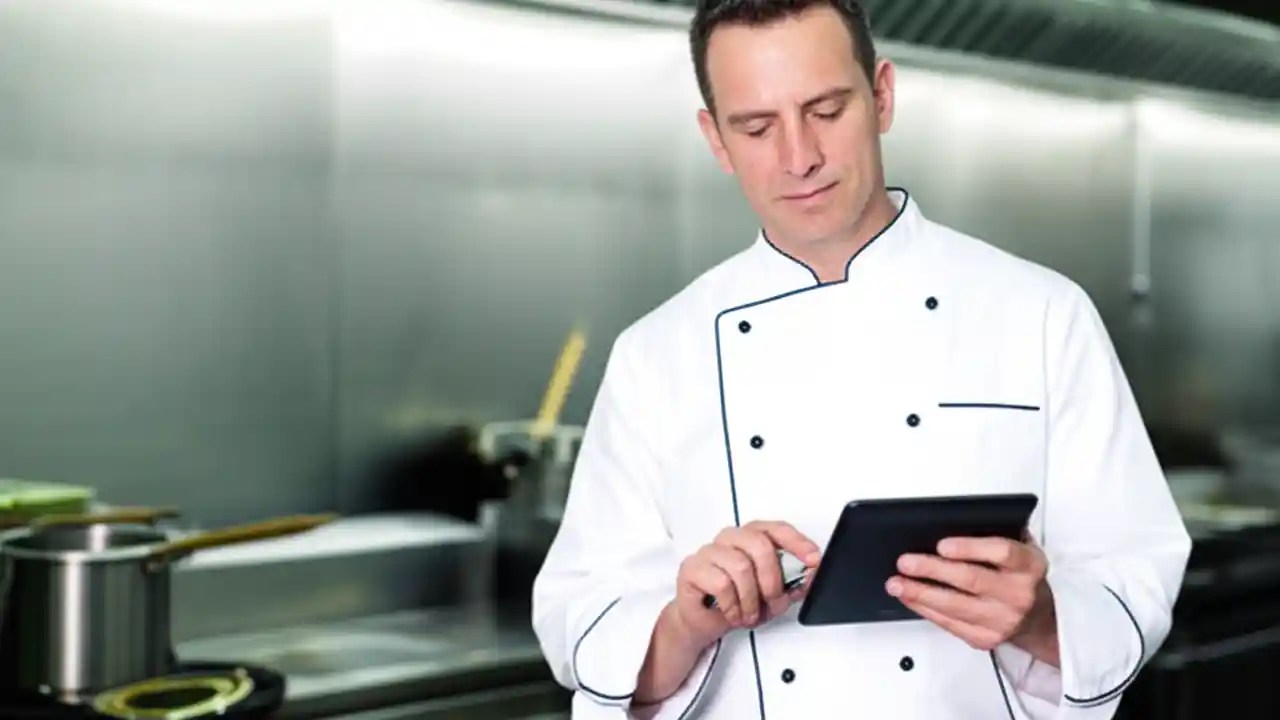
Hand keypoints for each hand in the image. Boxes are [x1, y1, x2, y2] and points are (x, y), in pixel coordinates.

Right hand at [673, 520, 821, 648]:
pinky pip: (720, 583)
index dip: (797, 542)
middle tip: (773, 601)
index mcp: (751, 538)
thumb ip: (792, 585)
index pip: (776, 529)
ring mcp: (709, 551)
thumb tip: (811, 575)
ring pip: (740, 566)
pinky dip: (732, 605)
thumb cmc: (736, 603)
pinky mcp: (692, 568)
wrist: (702, 622)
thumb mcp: (772, 598)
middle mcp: (730, 539)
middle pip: (759, 545)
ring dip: (751, 599)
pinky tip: (733, 613)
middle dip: (772, 580)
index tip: (813, 560)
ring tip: (749, 614)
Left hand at [886, 534, 1059, 666]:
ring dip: (920, 594)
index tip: (942, 545)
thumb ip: (995, 533)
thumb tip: (952, 522)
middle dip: (932, 570)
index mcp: (1028, 565)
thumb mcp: (1020, 548)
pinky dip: (925, 610)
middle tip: (906, 562)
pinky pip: (950, 624)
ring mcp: (1003, 620)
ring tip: (897, 583)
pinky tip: (910, 598)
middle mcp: (1019, 594)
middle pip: (971, 580)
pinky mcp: (986, 638)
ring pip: (955, 607)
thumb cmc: (1020, 575)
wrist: (1037, 618)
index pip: (1002, 553)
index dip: (970, 548)